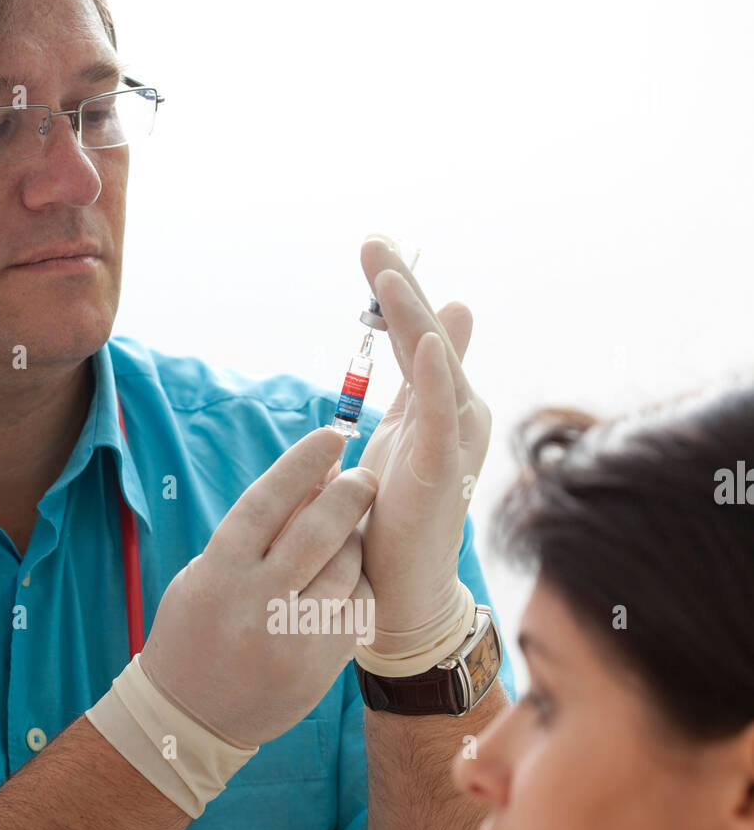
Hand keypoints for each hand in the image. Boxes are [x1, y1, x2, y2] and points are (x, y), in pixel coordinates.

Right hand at [140, 426, 376, 746]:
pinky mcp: (320, 664)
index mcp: (219, 571)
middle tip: (365, 477)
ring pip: (346, 567)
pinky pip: (356, 607)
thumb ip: (254, 534)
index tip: (332, 436)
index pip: (267, 501)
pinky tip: (348, 580)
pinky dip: (358, 585)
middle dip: (350, 494)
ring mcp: (291, 636)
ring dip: (355, 541)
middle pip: (319, 531)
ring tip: (350, 533)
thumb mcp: (207, 575)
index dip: (303, 463)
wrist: (190, 717)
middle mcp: (256, 601)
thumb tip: (312, 479)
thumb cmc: (197, 631)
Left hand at [355, 236, 491, 661]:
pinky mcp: (445, 474)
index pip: (414, 337)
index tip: (372, 246)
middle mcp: (457, 416)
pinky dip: (436, 379)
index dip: (395, 292)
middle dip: (400, 290)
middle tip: (372, 240)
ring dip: (412, 319)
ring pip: (435, 369)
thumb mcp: (400, 438)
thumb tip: (421, 342)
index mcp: (438, 406)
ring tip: (388, 275)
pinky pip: (441, 419)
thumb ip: (410, 390)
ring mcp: (455, 443)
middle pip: (427, 340)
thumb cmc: (395, 518)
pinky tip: (426, 341)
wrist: (401, 589)